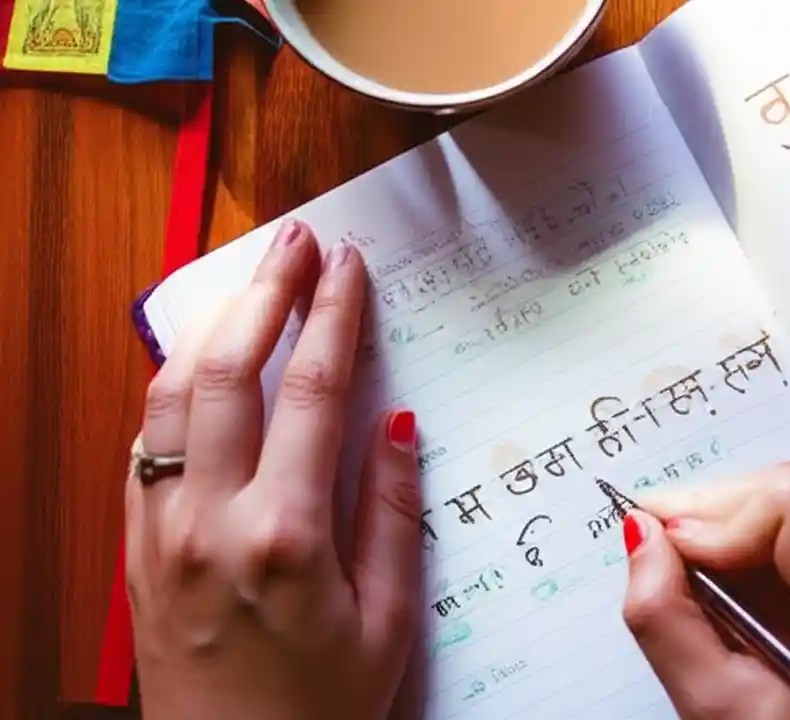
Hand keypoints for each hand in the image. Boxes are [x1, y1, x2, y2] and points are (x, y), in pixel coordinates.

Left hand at [126, 220, 424, 719]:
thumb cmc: (319, 712)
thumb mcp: (388, 624)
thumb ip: (391, 516)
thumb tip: (399, 428)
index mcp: (286, 533)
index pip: (310, 390)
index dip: (333, 315)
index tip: (349, 266)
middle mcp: (211, 519)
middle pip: (227, 370)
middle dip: (265, 290)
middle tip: (295, 239)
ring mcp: (162, 532)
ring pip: (167, 397)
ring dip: (210, 327)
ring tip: (246, 284)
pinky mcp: (138, 551)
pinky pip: (143, 447)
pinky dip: (170, 391)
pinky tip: (198, 371)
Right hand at [622, 462, 789, 719]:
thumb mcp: (716, 709)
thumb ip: (667, 618)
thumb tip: (641, 533)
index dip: (716, 514)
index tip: (669, 548)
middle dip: (716, 513)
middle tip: (659, 548)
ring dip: (733, 530)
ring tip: (691, 579)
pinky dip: (758, 552)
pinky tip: (729, 594)